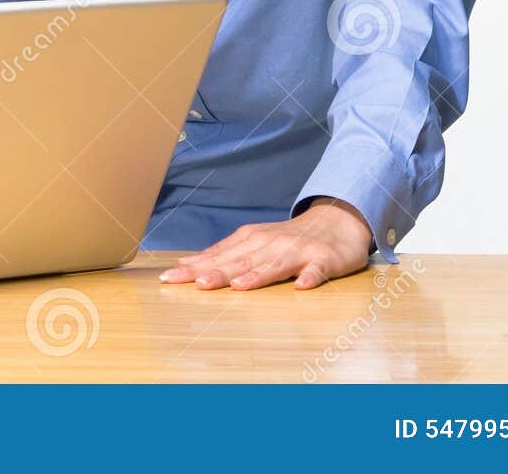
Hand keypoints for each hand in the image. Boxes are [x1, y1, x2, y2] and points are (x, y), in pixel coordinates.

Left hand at [159, 197, 372, 290]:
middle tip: (195, 283)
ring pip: (275, 266)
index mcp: (251, 240)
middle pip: (241, 261)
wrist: (337, 220)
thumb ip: (225, 254)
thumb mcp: (254, 241)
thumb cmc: (289, 238)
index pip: (218, 256)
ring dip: (257, 275)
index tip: (170, 277)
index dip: (194, 267)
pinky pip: (316, 271)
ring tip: (239, 286)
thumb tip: (188, 263)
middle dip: (218, 272)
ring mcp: (297, 252)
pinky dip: (309, 277)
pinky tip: (301, 286)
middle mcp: (271, 244)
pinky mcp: (323, 260)